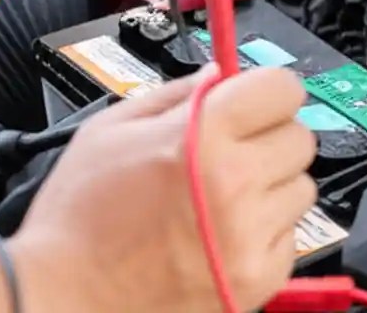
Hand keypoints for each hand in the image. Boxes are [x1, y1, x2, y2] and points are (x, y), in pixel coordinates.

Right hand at [11, 68, 317, 312]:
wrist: (65, 296)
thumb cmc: (78, 217)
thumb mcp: (111, 129)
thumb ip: (176, 95)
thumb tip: (218, 75)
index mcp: (203, 135)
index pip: (283, 89)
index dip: (265, 92)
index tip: (252, 102)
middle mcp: (236, 183)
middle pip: (300, 138)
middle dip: (268, 138)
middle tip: (231, 153)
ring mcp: (251, 236)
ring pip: (301, 189)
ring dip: (272, 187)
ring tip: (222, 200)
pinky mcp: (258, 279)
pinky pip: (291, 238)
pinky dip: (265, 233)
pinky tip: (222, 234)